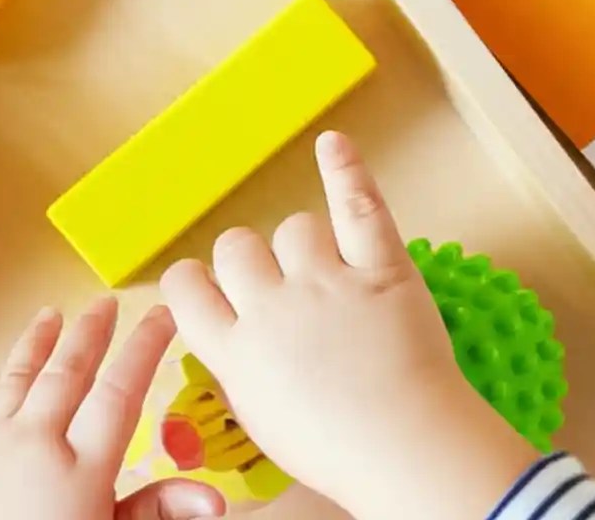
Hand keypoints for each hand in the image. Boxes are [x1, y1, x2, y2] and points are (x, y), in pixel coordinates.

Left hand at [0, 299, 224, 519]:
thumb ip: (157, 515)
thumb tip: (213, 497)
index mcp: (78, 470)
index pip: (121, 390)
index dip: (146, 347)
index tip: (162, 314)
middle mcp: (31, 451)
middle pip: (66, 373)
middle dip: (92, 334)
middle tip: (108, 303)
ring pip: (16, 384)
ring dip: (37, 346)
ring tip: (49, 316)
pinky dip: (7, 388)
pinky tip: (13, 387)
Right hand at [161, 132, 537, 519]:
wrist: (408, 451)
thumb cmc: (339, 451)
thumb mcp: (262, 421)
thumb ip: (240, 370)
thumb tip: (234, 338)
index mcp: (237, 352)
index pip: (186, 289)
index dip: (193, 281)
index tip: (207, 285)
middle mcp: (272, 308)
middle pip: (236, 247)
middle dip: (250, 261)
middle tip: (279, 287)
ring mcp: (327, 282)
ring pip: (293, 228)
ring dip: (305, 245)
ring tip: (329, 272)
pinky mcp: (380, 267)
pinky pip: (357, 205)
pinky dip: (345, 169)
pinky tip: (332, 143)